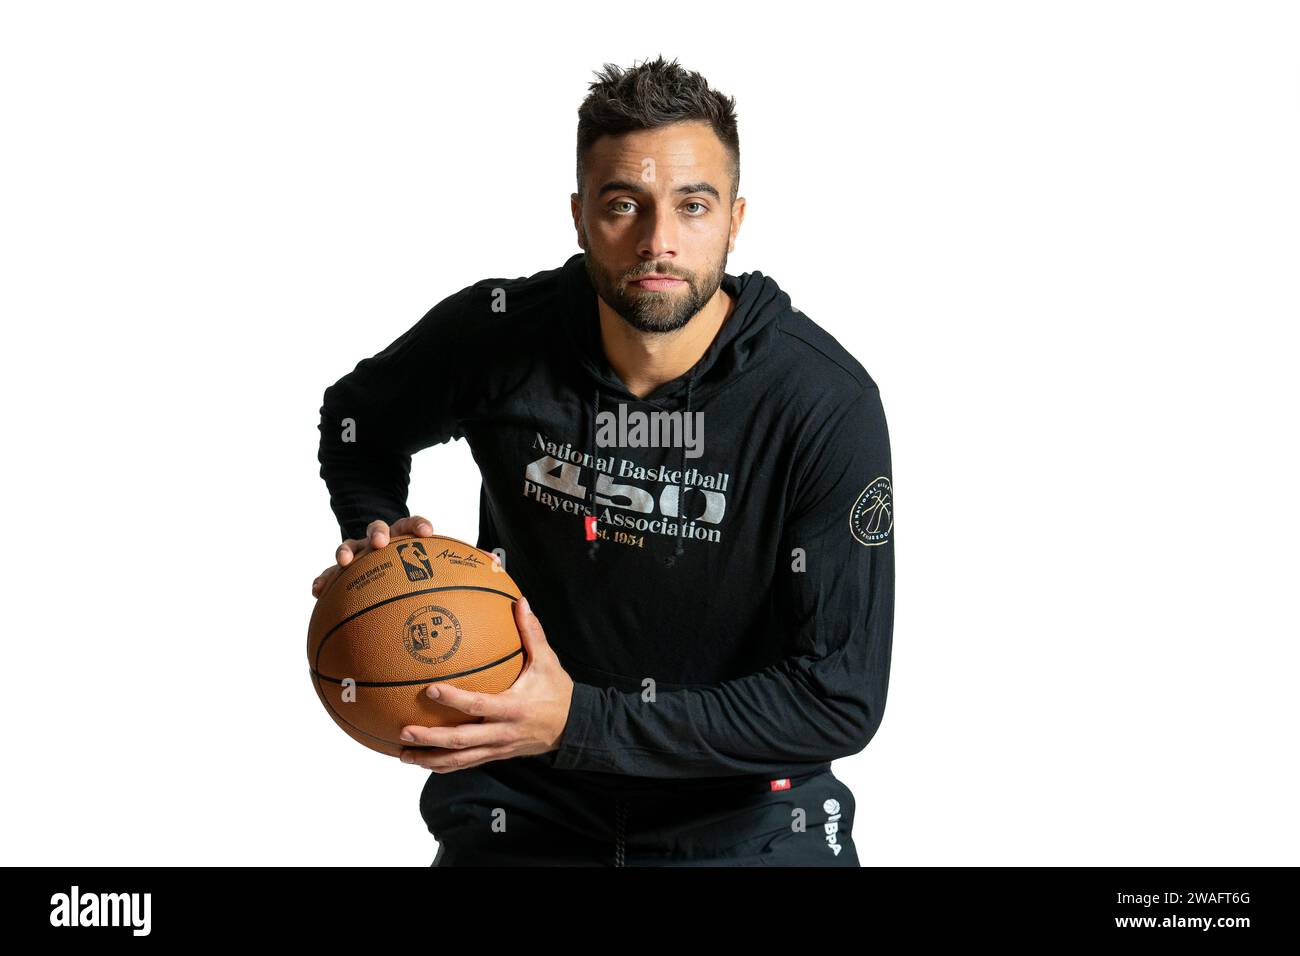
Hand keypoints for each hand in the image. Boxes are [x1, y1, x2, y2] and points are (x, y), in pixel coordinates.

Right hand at [311, 514, 434, 597]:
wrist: (382, 567)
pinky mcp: (343, 566)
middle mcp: (379, 540)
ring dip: (346, 550)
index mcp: (402, 536)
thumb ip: (440, 579)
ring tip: (343, 560)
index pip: (411, 524)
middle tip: (379, 543)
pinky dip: (324, 579)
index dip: (419, 525)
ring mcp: (359, 550)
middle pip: (377, 528)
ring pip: (350, 544)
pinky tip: (317, 591)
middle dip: (378, 533)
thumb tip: (474, 591)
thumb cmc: (408, 573)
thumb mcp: (422, 572)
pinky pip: (330, 571)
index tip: (427, 533)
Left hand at [397, 596, 574, 771]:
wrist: (574, 727)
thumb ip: (531, 632)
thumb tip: (519, 601)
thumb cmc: (558, 691)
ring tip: (403, 755)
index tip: (430, 689)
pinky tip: (423, 761)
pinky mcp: (496, 755)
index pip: (478, 705)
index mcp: (513, 707)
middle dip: (431, 738)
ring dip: (430, 758)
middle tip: (404, 731)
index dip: (453, 699)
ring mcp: (498, 747)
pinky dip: (444, 765)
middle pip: (462, 740)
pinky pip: (466, 763)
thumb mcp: (547, 661)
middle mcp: (503, 732)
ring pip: (460, 759)